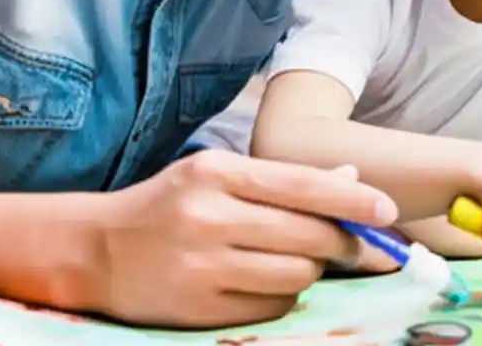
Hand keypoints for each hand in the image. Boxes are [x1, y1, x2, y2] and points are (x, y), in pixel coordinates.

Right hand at [90, 150, 396, 327]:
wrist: (93, 250)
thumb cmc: (170, 205)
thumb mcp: (219, 176)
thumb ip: (284, 179)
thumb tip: (352, 180)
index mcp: (216, 174)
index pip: (303, 186)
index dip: (353, 200)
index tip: (388, 211)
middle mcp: (208, 217)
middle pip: (308, 236)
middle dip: (344, 242)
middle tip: (359, 244)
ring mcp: (201, 267)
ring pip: (297, 276)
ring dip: (313, 271)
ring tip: (303, 260)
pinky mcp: (198, 309)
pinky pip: (272, 307)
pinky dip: (284, 297)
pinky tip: (269, 283)